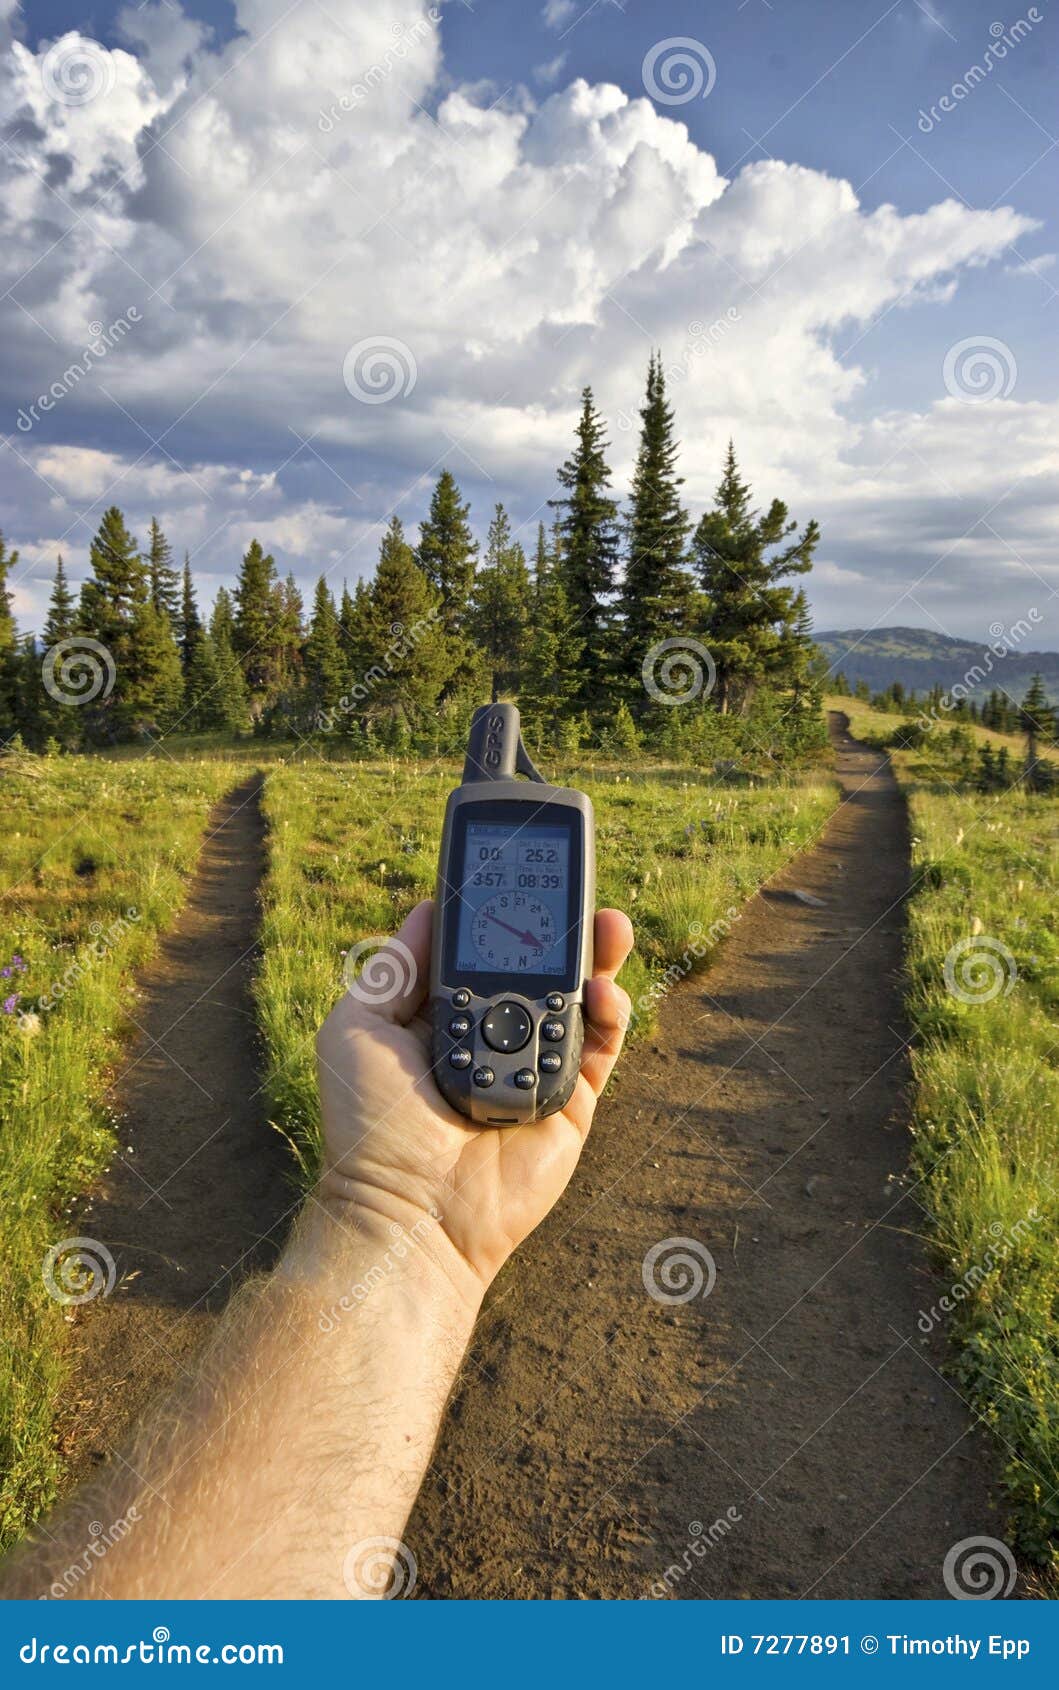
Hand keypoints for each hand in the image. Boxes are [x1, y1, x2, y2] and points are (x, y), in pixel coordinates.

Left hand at [314, 901, 632, 1297]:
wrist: (409, 1215)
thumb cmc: (370, 1127)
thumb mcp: (358, 1029)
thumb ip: (394, 969)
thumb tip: (426, 908)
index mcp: (443, 1014)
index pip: (482, 949)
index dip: (504, 913)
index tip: (523, 872)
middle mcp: (492, 1034)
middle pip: (540, 966)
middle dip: (564, 927)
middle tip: (582, 893)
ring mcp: (534, 1066)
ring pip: (579, 999)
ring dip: (598, 959)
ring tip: (609, 926)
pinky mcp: (570, 1103)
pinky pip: (599, 1049)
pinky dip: (608, 1016)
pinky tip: (602, 994)